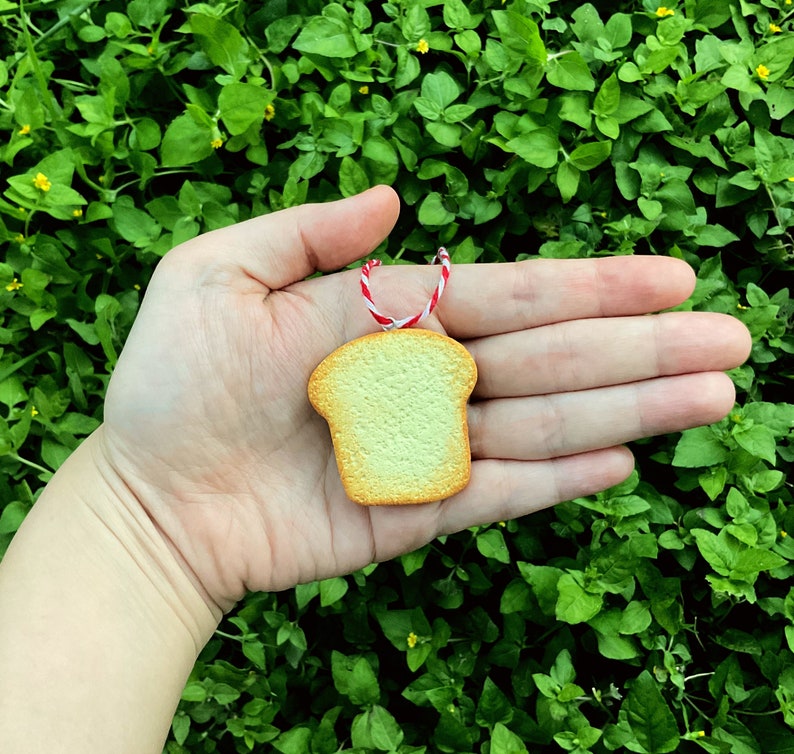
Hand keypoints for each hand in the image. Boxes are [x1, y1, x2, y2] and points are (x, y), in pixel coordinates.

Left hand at [100, 186, 749, 610]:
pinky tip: (625, 459)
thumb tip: (390, 200)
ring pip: (541, 425)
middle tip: (732, 339)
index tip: (670, 278)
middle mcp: (422, 377)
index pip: (506, 295)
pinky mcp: (417, 512)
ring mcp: (425, 447)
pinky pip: (499, 494)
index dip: (588, 286)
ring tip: (711, 394)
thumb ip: (305, 234)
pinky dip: (559, 480)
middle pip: (547, 358)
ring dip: (626, 409)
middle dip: (639, 347)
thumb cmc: (170, 385)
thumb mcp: (213, 277)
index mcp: (387, 315)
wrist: (150, 499)